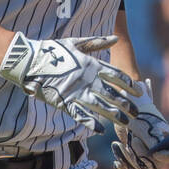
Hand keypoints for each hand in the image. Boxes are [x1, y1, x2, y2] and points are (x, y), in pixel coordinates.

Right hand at [0, 33, 141, 134]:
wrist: (29, 61)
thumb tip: (116, 38)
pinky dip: (91, 123)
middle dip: (126, 104)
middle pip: (112, 94)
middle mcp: (87, 79)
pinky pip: (80, 115)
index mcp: (91, 64)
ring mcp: (76, 92)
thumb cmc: (53, 50)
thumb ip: (97, 42)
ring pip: (100, 106)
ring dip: (114, 115)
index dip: (129, 85)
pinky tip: (101, 129)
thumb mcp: (77, 43)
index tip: (138, 92)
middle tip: (136, 113)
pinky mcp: (64, 102)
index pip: (116, 76)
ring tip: (125, 122)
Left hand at [111, 79, 168, 168]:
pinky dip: (122, 167)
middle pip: (151, 164)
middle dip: (140, 154)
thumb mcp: (145, 127)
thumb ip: (154, 142)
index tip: (154, 153)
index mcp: (166, 140)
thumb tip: (163, 157)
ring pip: (139, 168)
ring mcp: (145, 153)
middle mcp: (157, 150)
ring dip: (127, 159)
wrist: (125, 108)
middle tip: (134, 139)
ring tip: (118, 145)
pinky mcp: (133, 155)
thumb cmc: (138, 113)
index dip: (163, 157)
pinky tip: (116, 163)